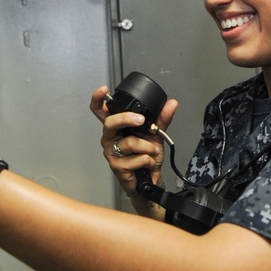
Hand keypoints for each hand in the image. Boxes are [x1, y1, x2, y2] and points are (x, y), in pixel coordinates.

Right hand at [89, 85, 177, 200]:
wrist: (149, 180)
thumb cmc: (146, 157)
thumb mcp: (155, 135)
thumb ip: (161, 119)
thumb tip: (172, 103)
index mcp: (116, 127)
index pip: (100, 111)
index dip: (98, 99)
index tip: (104, 90)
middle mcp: (110, 138)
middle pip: (110, 123)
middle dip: (127, 119)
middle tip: (142, 121)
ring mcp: (111, 153)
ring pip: (129, 143)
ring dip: (148, 147)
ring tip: (153, 152)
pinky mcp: (117, 166)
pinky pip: (136, 158)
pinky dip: (148, 160)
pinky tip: (148, 164)